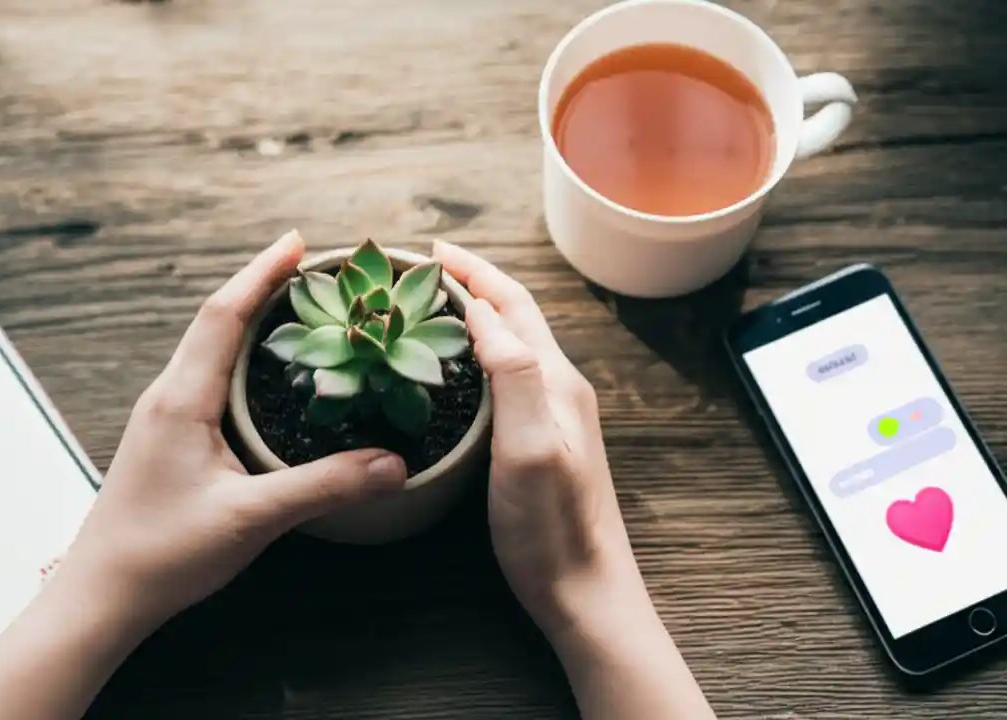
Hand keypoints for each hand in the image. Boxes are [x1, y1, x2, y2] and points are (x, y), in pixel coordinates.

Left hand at [62, 231, 407, 633]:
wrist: (102, 593)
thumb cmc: (162, 553)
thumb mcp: (251, 518)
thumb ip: (323, 487)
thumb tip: (395, 465)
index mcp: (182, 398)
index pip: (224, 314)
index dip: (262, 272)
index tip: (298, 242)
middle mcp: (168, 395)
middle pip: (215, 319)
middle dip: (262, 285)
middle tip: (312, 269)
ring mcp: (164, 415)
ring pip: (209, 346)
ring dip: (249, 317)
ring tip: (297, 307)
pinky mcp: (168, 436)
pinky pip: (207, 374)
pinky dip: (239, 353)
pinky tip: (265, 372)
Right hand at [432, 241, 643, 636]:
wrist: (585, 591)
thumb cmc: (553, 528)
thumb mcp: (529, 448)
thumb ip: (515, 375)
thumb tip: (483, 313)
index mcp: (557, 381)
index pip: (513, 305)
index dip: (473, 272)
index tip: (430, 251)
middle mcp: (559, 389)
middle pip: (514, 317)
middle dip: (472, 284)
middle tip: (422, 271)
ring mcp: (553, 416)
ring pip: (511, 345)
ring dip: (474, 315)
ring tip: (431, 306)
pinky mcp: (540, 442)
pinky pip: (508, 377)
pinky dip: (477, 354)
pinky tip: (455, 370)